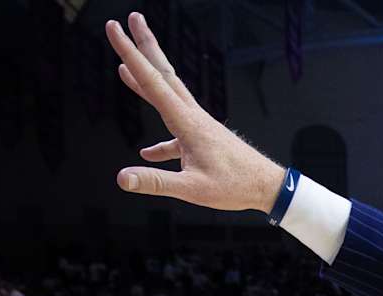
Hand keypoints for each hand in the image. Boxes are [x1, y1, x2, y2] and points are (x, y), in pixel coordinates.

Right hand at [105, 14, 284, 212]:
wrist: (268, 187)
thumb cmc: (236, 187)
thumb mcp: (192, 189)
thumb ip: (156, 182)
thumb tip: (123, 178)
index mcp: (187, 123)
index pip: (152, 82)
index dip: (130, 53)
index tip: (114, 27)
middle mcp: (193, 117)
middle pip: (164, 74)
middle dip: (146, 46)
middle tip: (132, 19)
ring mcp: (200, 126)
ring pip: (170, 95)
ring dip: (148, 78)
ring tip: (126, 66)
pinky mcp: (204, 139)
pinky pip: (175, 133)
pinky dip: (160, 141)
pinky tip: (148, 152)